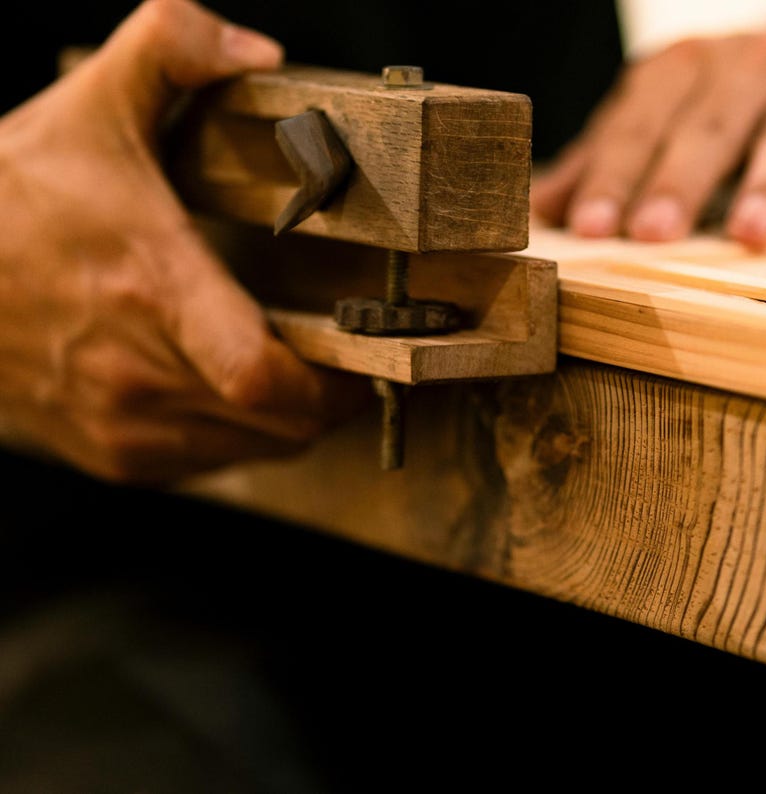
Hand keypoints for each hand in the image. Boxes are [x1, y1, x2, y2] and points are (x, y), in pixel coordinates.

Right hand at [0, 0, 368, 483]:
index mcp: (154, 288)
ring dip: (288, 420)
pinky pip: (209, 464)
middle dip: (328, 400)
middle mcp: (140, 373)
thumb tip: (256, 52)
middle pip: (279, 424)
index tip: (363, 363)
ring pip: (253, 450)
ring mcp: (124, 424)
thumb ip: (171, 49)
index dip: (330, 386)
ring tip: (294, 377)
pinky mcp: (111, 454)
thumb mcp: (89, 106)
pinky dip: (240, 437)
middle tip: (342, 364)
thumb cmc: (12, 199)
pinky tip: (233, 397)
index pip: (260, 375)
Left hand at [532, 22, 765, 250]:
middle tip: (652, 233)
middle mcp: (733, 68)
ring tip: (747, 233)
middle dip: (675, 183)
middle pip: (700, 130)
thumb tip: (538, 210)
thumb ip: (599, 164)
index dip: (611, 179)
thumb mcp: (648, 123)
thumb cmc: (705, 103)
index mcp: (673, 74)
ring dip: (764, 184)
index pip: (633, 131)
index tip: (590, 227)